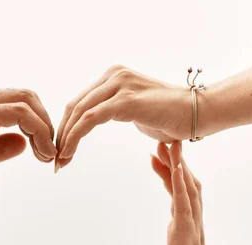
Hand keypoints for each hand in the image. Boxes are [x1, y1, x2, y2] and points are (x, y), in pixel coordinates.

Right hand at [0, 89, 56, 195]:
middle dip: (48, 124)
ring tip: (48, 155)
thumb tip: (22, 143)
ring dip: (46, 128)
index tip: (46, 153)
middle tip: (51, 153)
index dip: (40, 126)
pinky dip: (38, 131)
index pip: (20, 104)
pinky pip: (18, 113)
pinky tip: (40, 152)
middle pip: (28, 97)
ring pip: (27, 101)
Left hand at [55, 65, 188, 169]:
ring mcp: (120, 84)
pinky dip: (75, 137)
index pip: (79, 102)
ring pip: (79, 112)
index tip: (60, 150)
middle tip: (54, 159)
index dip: (65, 127)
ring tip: (60, 160)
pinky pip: (90, 119)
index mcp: (113, 77)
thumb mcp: (133, 111)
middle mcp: (114, 75)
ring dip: (66, 139)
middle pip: (74, 106)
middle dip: (61, 135)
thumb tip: (94, 121)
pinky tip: (69, 153)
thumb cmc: (169, 117)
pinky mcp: (125, 100)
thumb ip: (113, 111)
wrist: (197, 114)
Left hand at [150, 142, 224, 244]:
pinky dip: (179, 185)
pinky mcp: (186, 239)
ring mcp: (191, 232)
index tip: (160, 157)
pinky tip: (175, 167)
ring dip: (177, 165)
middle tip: (164, 137)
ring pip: (186, 191)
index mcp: (189, 233)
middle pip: (185, 187)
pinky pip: (183, 206)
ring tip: (168, 142)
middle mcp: (193, 227)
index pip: (181, 197)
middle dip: (175, 162)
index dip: (172, 176)